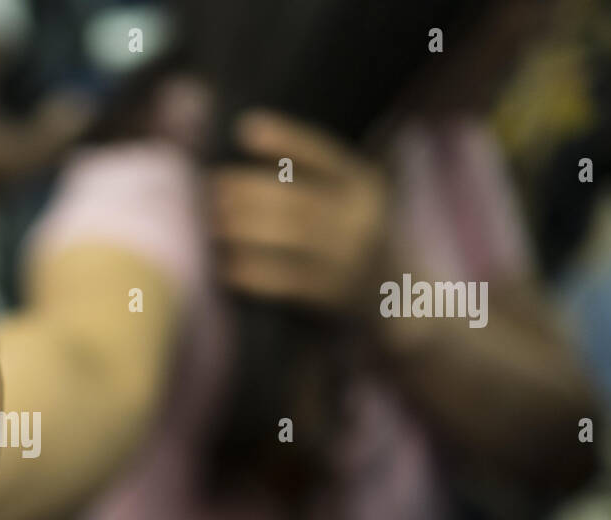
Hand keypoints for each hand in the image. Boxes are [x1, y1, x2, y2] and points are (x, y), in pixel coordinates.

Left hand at [210, 111, 389, 317]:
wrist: (399, 299)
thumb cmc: (357, 240)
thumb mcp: (352, 200)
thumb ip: (314, 174)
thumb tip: (250, 132)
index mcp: (364, 184)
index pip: (322, 153)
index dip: (285, 138)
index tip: (244, 129)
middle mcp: (361, 216)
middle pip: (294, 197)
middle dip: (246, 191)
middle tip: (210, 190)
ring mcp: (349, 257)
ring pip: (288, 235)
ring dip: (242, 228)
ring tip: (211, 224)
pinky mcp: (334, 294)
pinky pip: (286, 280)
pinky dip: (252, 272)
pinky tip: (226, 267)